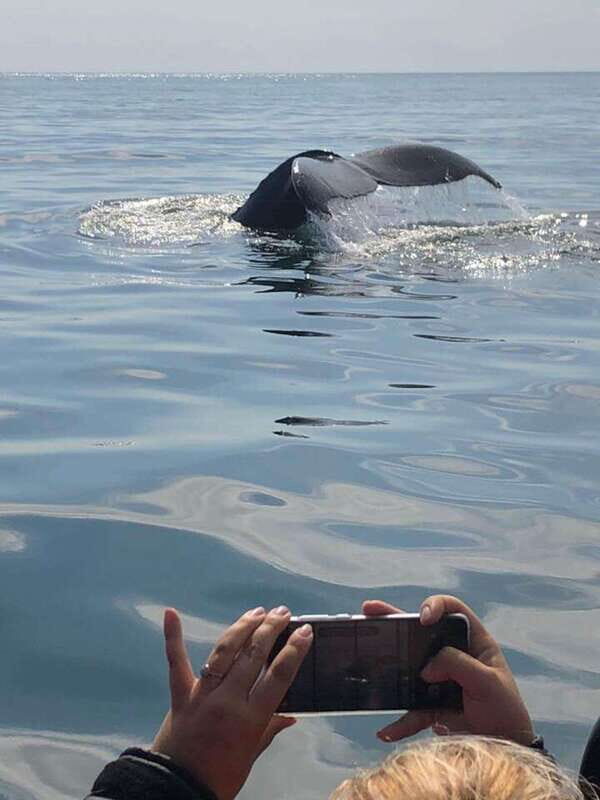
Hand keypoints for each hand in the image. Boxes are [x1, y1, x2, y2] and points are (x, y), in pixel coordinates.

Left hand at [152, 606, 312, 799]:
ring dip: (242, 627)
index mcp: (250, 718)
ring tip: (256, 612)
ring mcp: (202, 694)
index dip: (294, 650)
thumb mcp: (252, 755)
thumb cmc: (220, 778)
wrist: (177, 790)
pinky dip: (173, 637)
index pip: (278, 675)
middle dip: (270, 629)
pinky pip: (176, 662)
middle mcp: (228, 700)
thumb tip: (292, 716)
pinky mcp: (180, 695)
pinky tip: (171, 613)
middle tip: (282, 612)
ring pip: (224, 651)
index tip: (305, 630)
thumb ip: (270, 730)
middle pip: (253, 655)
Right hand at [362, 595, 533, 745]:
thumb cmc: (505, 710)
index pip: (452, 610)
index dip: (436, 606)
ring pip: (408, 667)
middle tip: (369, 610)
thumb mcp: (488, 681)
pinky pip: (410, 711)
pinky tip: (386, 731)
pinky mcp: (431, 707)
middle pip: (419, 631)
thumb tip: (425, 668)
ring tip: (362, 654)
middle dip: (393, 619)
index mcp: (472, 641)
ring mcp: (439, 680)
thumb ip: (457, 664)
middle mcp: (453, 655)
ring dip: (386, 664)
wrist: (506, 748)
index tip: (424, 618)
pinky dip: (398, 722)